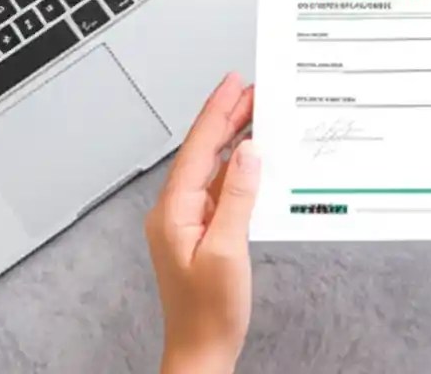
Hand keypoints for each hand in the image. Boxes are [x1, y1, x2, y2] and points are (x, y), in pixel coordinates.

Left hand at [145, 74, 260, 373]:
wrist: (201, 351)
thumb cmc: (208, 313)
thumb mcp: (227, 251)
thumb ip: (237, 198)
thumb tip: (248, 154)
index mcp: (173, 210)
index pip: (198, 148)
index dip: (217, 112)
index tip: (233, 84)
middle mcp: (176, 211)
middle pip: (204, 152)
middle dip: (228, 118)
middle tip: (253, 89)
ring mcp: (189, 221)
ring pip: (214, 167)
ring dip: (235, 139)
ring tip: (257, 112)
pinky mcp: (204, 232)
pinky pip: (222, 188)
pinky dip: (240, 168)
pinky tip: (254, 158)